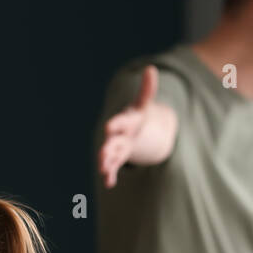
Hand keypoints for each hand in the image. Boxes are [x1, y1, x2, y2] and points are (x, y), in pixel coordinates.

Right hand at [99, 65, 158, 188]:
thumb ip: (147, 89)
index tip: (109, 127)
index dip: (116, 124)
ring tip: (102, 170)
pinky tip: (109, 183)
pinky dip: (111, 174)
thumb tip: (151, 69)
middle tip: (102, 155)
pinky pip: (114, 167)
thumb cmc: (138, 115)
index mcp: (126, 121)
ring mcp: (118, 146)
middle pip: (113, 141)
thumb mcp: (144, 103)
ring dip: (107, 163)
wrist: (132, 128)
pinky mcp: (119, 157)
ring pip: (111, 155)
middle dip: (108, 148)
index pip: (121, 122)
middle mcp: (119, 135)